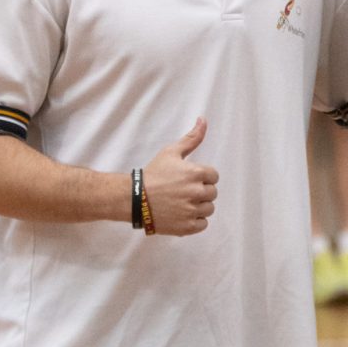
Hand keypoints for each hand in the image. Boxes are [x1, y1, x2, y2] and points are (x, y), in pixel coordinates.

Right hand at [142, 119, 217, 235]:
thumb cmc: (153, 174)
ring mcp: (192, 211)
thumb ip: (192, 138)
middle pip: (212, 193)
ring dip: (199, 206)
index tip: (188, 179)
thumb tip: (203, 120)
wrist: (133, 198)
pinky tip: (182, 214)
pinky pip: (203, 224)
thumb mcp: (171, 152)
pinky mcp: (187, 227)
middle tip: (183, 191)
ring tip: (182, 203)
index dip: (202, 177)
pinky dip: (195, 221)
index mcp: (197, 173)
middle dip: (201, 191)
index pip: (214, 176)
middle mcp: (197, 192)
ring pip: (209, 209)